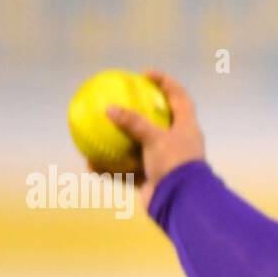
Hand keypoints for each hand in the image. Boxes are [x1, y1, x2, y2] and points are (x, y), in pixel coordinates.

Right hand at [94, 69, 205, 209]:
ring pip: (137, 149)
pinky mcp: (152, 180)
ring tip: (98, 133)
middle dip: (139, 112)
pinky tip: (90, 165)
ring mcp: (164, 162)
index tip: (145, 74)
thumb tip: (109, 109)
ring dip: (119, 142)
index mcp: (186, 128)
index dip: (165, 83)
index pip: (179, 97)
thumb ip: (134, 123)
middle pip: (158, 122)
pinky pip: (127, 172)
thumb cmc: (176, 164)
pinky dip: (110, 169)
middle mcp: (177, 144)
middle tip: (120, 99)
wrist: (182, 202)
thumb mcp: (155, 138)